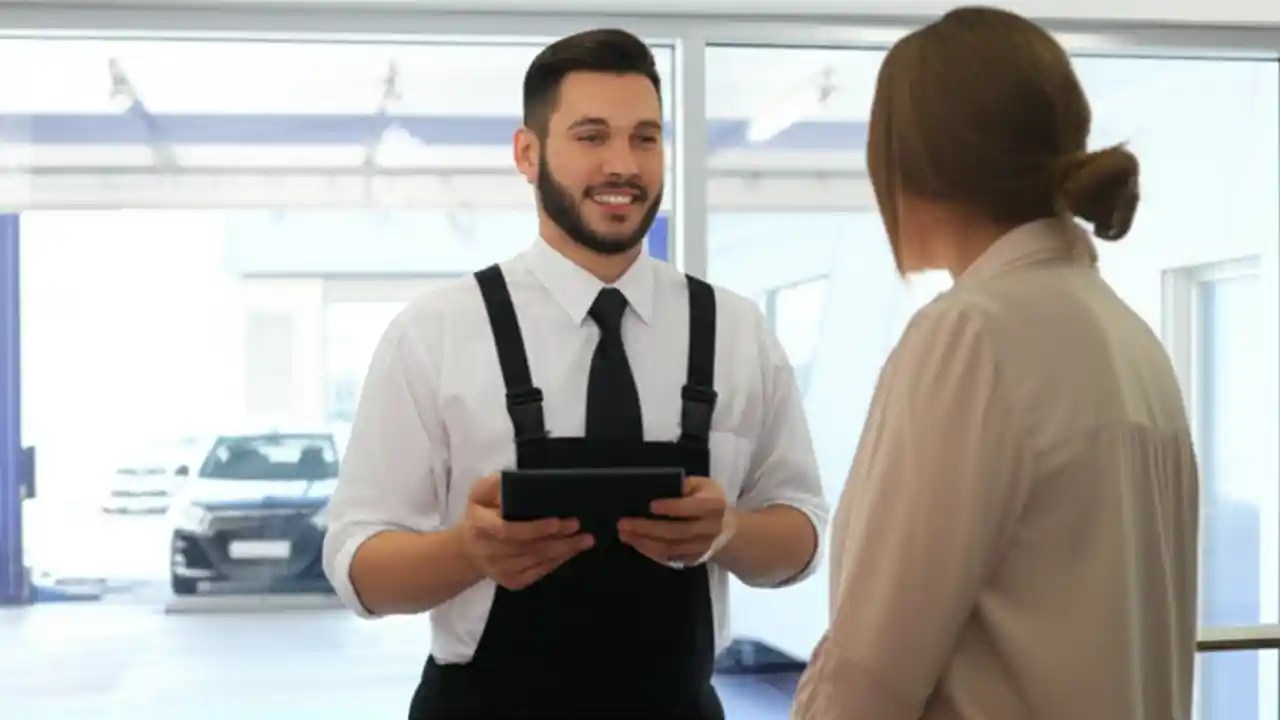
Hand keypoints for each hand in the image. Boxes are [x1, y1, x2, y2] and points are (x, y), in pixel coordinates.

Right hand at [461, 473, 593, 589]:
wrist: (467, 551)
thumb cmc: (480, 514)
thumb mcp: (480, 493)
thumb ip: (496, 484)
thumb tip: (518, 481)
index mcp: (481, 527)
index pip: (509, 531)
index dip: (535, 528)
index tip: (557, 521)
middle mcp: (490, 552)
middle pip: (530, 548)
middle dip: (559, 539)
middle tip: (580, 528)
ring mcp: (500, 571)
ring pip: (538, 561)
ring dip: (564, 551)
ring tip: (584, 540)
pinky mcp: (511, 582)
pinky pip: (539, 572)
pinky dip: (557, 562)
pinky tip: (571, 552)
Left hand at [617, 476, 734, 567]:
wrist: (726, 529)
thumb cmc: (708, 500)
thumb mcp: (702, 484)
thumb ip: (684, 484)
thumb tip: (656, 486)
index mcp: (714, 504)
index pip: (693, 508)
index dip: (672, 507)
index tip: (650, 505)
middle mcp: (710, 528)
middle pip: (677, 531)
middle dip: (648, 528)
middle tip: (623, 523)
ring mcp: (702, 548)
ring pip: (671, 548)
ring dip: (644, 542)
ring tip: (624, 534)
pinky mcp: (693, 560)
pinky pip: (669, 558)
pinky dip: (649, 552)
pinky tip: (635, 542)